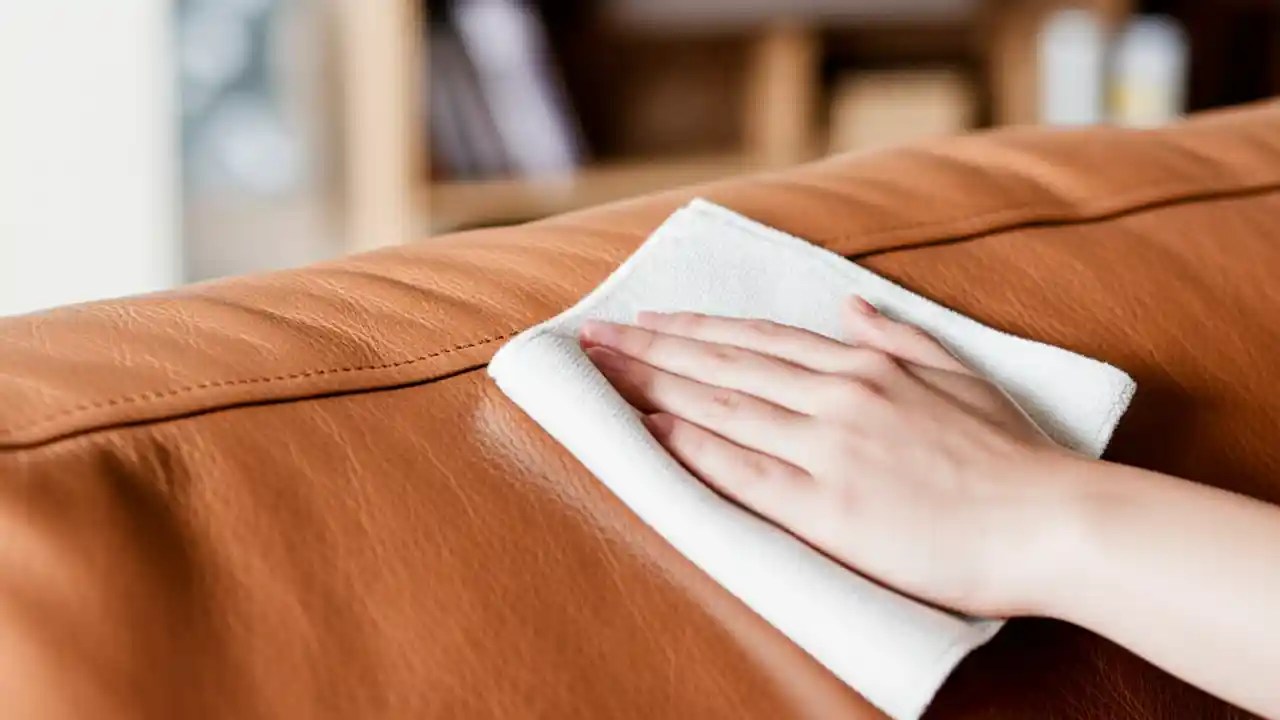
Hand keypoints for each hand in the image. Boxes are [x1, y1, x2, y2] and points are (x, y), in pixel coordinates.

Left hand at [580, 298, 1084, 616]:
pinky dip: (692, 447)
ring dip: (654, 386)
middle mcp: (837, 397)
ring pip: (722, 406)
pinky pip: (743, 471)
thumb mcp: (958, 374)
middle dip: (652, 348)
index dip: (696, 328)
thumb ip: (898, 336)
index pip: (758, 339)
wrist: (1050, 522)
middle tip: (593, 337)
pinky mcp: (827, 508)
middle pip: (724, 363)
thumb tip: (849, 306)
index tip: (648, 321)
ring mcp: (829, 449)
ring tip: (603, 374)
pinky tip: (651, 431)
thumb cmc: (1012, 455)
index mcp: (865, 367)